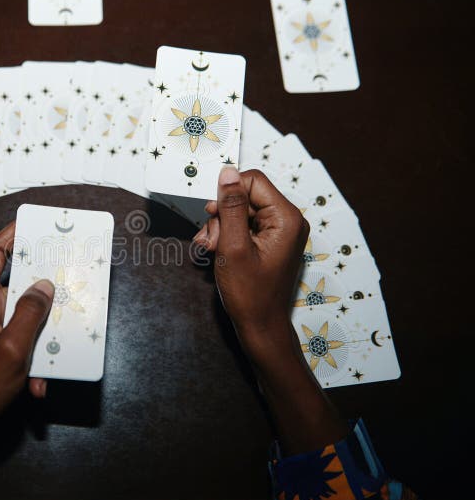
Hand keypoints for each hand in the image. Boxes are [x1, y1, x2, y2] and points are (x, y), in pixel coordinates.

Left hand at [0, 223, 53, 499]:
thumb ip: (31, 313)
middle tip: (70, 272)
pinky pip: (27, 338)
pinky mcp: (2, 342)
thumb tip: (45, 284)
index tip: (34, 221)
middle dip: (44, 283)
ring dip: (43, 333)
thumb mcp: (12, 349)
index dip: (12, 234)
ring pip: (28, 312)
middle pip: (18, 280)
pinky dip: (36, 357)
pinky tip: (37, 382)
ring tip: (53, 348)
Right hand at [193, 167, 307, 359]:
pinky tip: (217, 251)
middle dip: (222, 215)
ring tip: (213, 249)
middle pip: (245, 196)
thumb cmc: (251, 294)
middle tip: (213, 240)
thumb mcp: (233, 246)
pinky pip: (243, 226)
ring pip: (239, 211)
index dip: (228, 194)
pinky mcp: (269, 241)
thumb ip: (230, 207)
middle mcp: (287, 221)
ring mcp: (278, 231)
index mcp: (286, 218)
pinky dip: (226, 236)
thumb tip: (228, 173)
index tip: (213, 214)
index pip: (253, 181)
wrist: (259, 326)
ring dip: (220, 227)